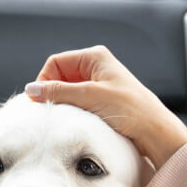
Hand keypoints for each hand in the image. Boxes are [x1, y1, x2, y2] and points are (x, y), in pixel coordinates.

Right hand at [25, 45, 186, 168]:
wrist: (154, 130)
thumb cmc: (130, 109)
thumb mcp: (89, 96)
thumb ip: (58, 91)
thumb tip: (31, 89)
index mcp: (94, 56)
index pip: (56, 62)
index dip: (45, 80)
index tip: (40, 100)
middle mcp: (96, 67)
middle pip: (60, 76)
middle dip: (54, 92)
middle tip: (52, 109)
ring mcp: (99, 83)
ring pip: (68, 90)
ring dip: (64, 103)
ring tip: (68, 115)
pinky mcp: (102, 100)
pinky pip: (78, 101)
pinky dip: (73, 110)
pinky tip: (77, 119)